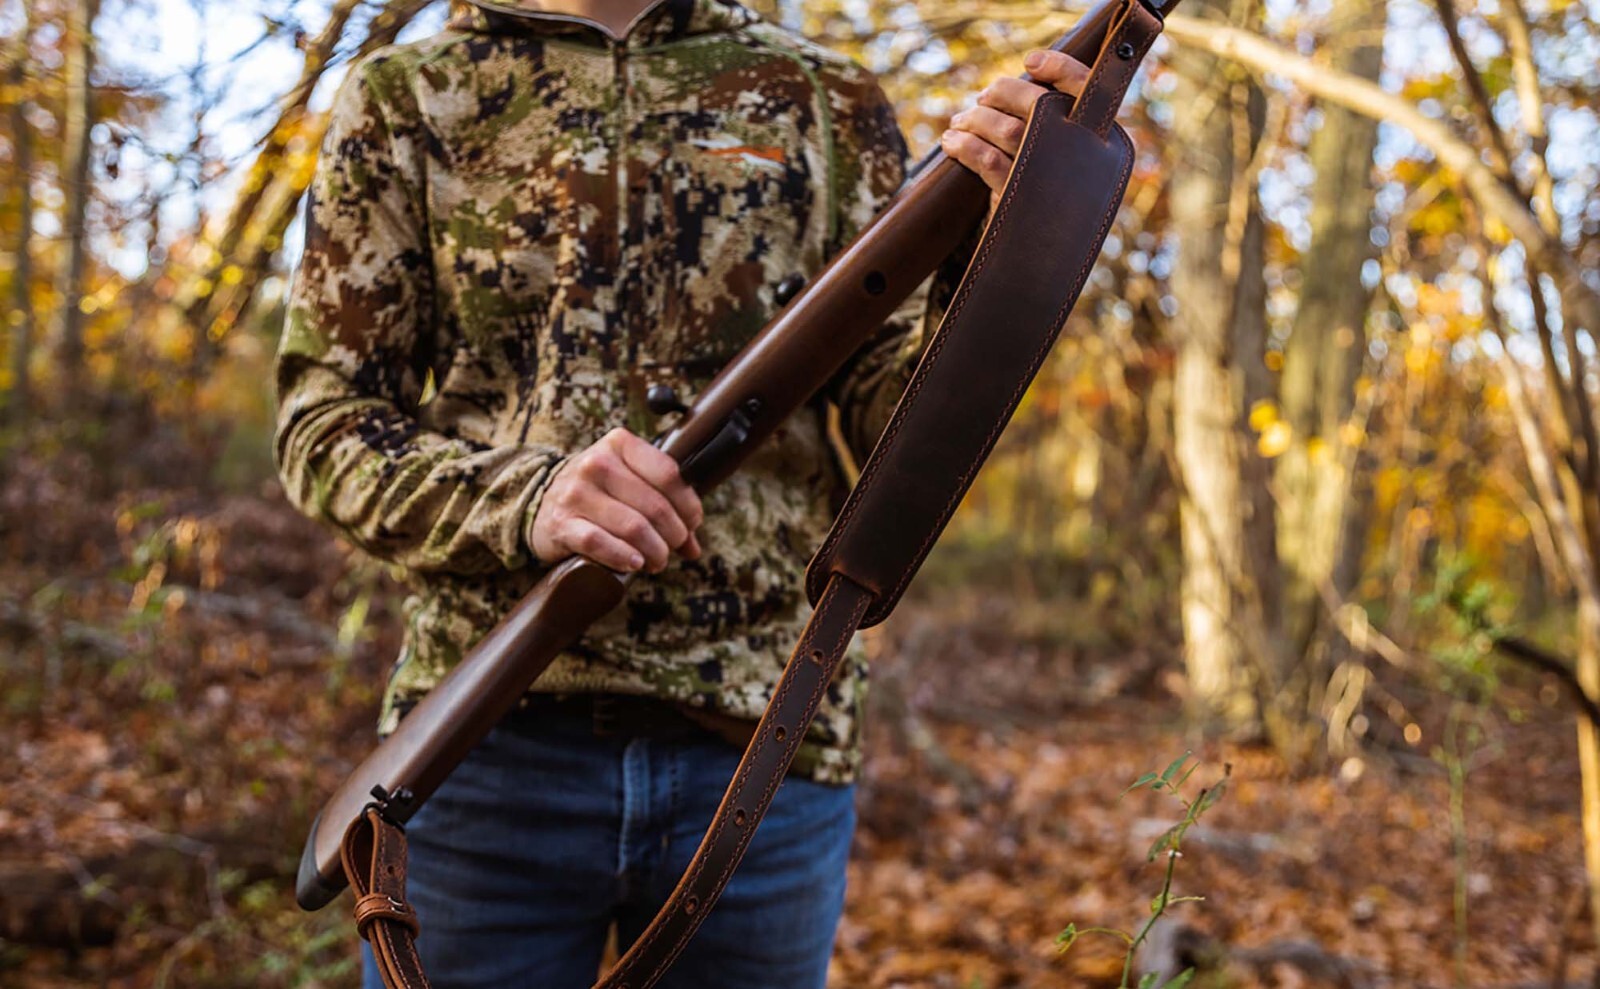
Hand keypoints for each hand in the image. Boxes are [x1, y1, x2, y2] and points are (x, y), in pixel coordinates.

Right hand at [531, 427, 703, 572]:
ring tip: (658, 561)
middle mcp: (596, 463)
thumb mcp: (628, 483)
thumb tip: (694, 548)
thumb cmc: (597, 492)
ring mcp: (576, 493)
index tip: (692, 524)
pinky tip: (635, 564)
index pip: (669, 474)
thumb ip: (664, 505)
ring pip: (633, 527)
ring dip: (655, 551)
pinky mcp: (562, 523)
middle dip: (674, 535)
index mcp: (619, 444)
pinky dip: (623, 557)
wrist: (540, 503)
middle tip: (674, 549)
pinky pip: (600, 543)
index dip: (688, 505)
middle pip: (655, 506)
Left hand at [939, 49, 1091, 210]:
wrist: (1040, 269)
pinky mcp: (1019, 199)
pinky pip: (987, 161)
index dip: (1061, 67)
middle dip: (1003, 93)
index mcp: (1102, 145)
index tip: (1030, 61)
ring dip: (976, 120)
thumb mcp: (1060, 171)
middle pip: (1039, 104)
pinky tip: (950, 144)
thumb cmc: (1047, 212)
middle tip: (981, 100)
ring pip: (1008, 130)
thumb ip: (1051, 133)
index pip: (1088, 89)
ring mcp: (1051, 180)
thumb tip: (1017, 91)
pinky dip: (964, 146)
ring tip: (958, 123)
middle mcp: (1083, 159)